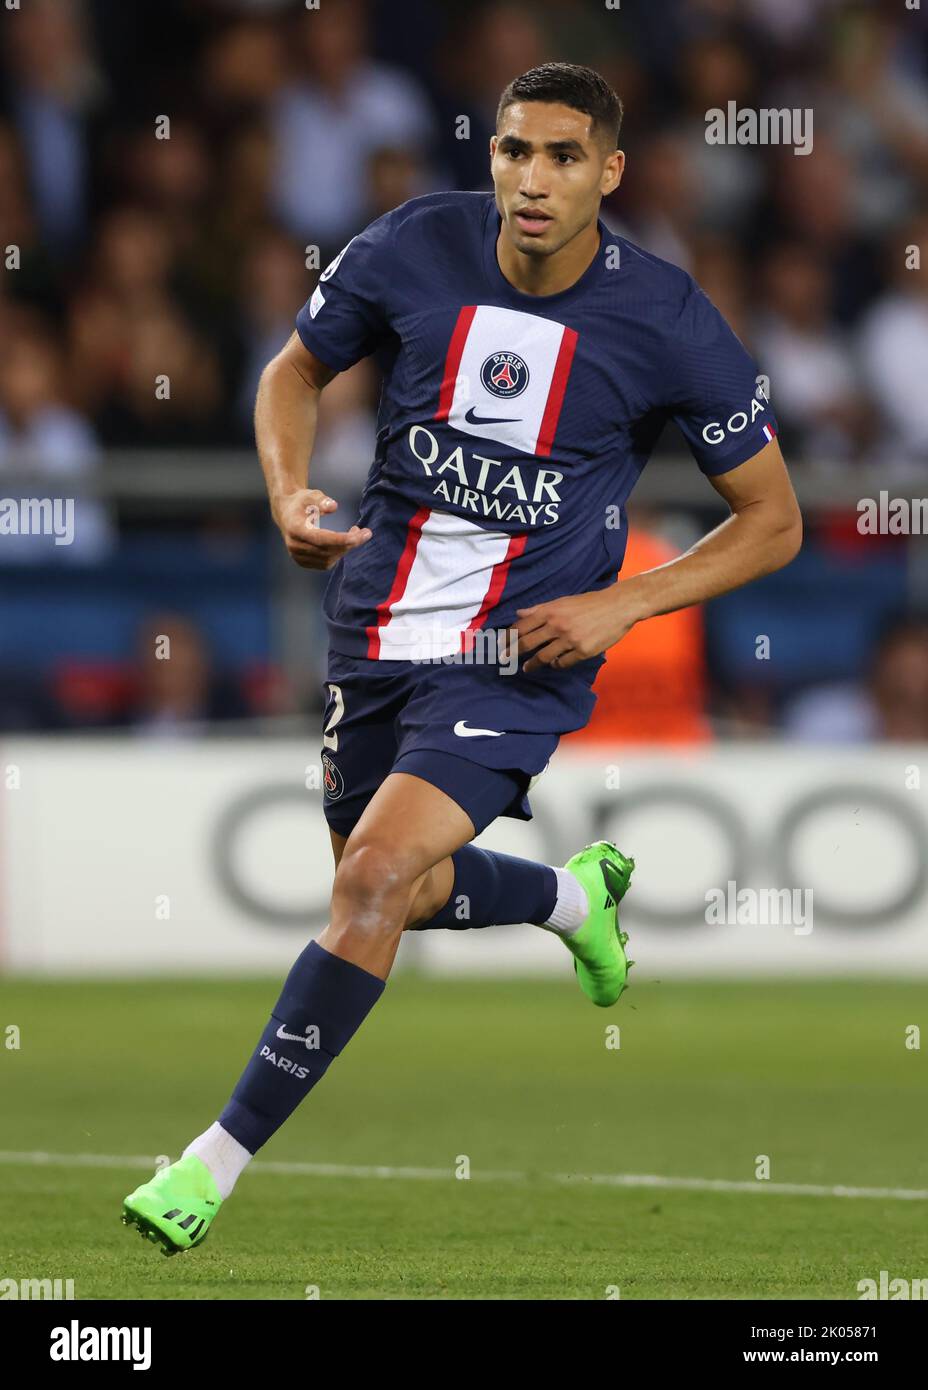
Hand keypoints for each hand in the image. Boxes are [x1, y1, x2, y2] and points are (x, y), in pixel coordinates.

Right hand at [274, 489, 370, 570]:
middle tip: (365, 532)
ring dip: (345, 549)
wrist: (286, 513)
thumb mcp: (311, 495)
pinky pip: (325, 563)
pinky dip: (338, 554)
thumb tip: (334, 506)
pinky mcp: (302, 562)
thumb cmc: (301, 502)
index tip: (360, 534)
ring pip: (328, 559)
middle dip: (350, 543)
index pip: (321, 538)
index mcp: (295, 528)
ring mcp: (297, 556)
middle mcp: (295, 545)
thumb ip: (322, 500)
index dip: (342, 539)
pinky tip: (345, 543)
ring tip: (355, 534)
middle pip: (327, 550)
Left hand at [515, 585, 638, 672]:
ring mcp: (570, 640)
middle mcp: (557, 625)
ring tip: (526, 668)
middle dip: (513, 653)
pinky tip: (554, 664)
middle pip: (527, 644)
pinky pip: (563, 663)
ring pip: (544, 657)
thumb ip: (540, 610)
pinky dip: (556, 665)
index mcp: (551, 611)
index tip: (501, 645)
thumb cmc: (590, 602)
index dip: (508, 637)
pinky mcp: (583, 651)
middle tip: (505, 660)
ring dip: (532, 664)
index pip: (522, 627)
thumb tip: (519, 614)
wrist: (618, 606)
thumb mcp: (563, 601)